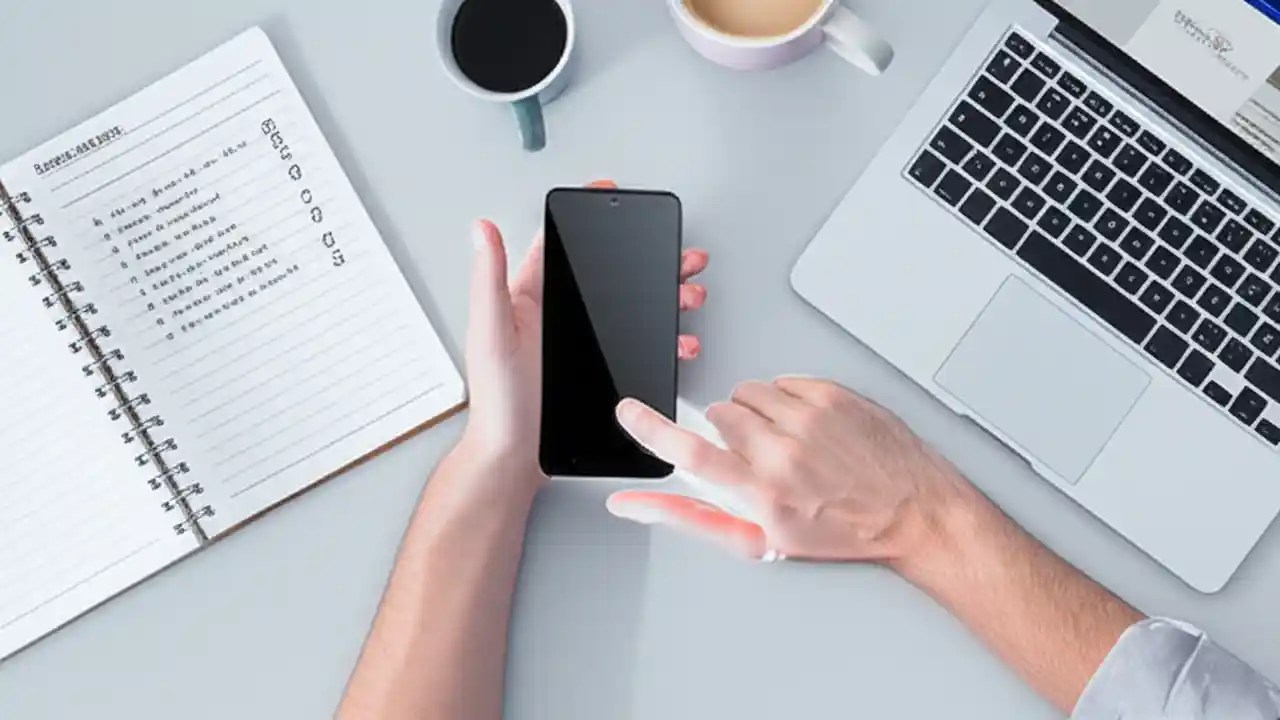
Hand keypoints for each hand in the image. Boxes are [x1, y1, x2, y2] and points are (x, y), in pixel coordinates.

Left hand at [457, 180, 710, 497]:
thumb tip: (482, 228)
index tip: (608, 195)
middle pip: (609, 275)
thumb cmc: (496, 401)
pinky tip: (680, 341)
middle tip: (679, 254)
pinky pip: (640, 347)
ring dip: (667, 297)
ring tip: (689, 294)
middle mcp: (558, 317)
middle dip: (650, 261)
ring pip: (634, 309)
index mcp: (529, 298)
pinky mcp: (601, 372)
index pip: (558, 244)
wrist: (514, 458)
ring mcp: (581, 345)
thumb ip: (489, 279)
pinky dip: (666, 341)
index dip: (584, 218)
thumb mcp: (491, 332)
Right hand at [606, 378, 992, 568]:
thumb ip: (691, 515)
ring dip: (757, 413)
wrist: (912, 510)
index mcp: (761, 493)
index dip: (650, 429)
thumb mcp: (759, 539)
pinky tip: (809, 429)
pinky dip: (788, 401)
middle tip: (759, 458)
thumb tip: (634, 505)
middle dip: (730, 432)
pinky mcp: (833, 394)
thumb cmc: (841, 531)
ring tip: (786, 442)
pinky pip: (783, 382)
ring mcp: (811, 418)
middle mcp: (784, 452)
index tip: (629, 412)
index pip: (688, 452)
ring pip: (749, 393)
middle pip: (721, 415)